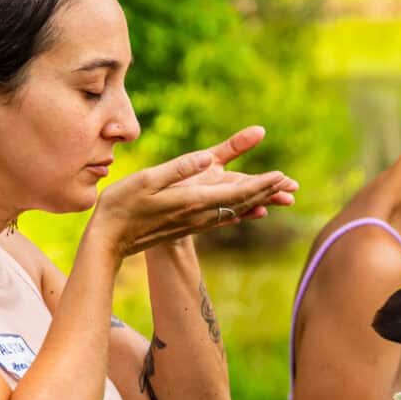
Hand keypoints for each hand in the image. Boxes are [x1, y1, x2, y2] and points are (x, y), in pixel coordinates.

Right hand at [90, 126, 297, 255]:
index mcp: (193, 200)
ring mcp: (194, 222)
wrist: (109, 240)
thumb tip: (208, 158)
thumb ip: (179, 169)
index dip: (262, 184)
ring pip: (235, 211)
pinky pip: (222, 218)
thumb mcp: (147, 180)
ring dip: (259, 201)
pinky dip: (241, 212)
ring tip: (279, 194)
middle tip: (291, 183)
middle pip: (242, 202)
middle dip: (268, 191)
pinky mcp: (188, 226)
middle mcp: (199, 214)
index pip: (237, 192)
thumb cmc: (122, 205)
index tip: (282, 175)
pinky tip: (250, 212)